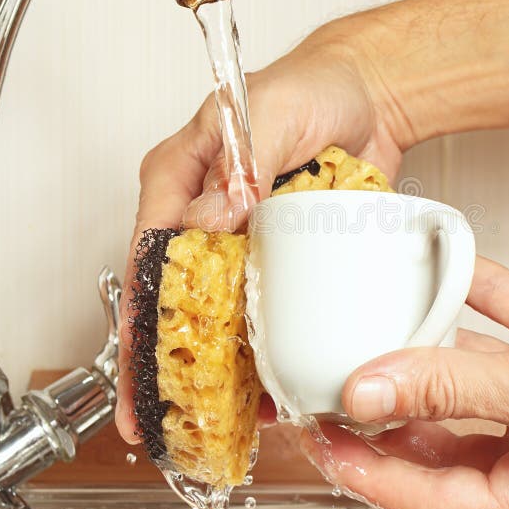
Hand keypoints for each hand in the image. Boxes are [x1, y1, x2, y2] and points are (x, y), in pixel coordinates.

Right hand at [116, 20, 406, 441]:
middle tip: (162, 419)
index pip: (147, 256)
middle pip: (173, 297)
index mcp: (179, 177)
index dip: (137, 318)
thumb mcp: (270, 111)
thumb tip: (210, 214)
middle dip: (165, 358)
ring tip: (210, 420)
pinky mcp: (282, 254)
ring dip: (214, 363)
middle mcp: (204, 213)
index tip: (136, 371)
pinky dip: (262, 344)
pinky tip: (266, 384)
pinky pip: (265, 306)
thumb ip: (241, 160)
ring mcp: (244, 240)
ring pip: (217, 311)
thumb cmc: (314, 88)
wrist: (372, 97)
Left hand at [300, 260, 508, 508]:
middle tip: (327, 381)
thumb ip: (451, 390)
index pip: (423, 491)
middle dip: (381, 407)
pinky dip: (470, 291)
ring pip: (460, 368)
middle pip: (433, 430)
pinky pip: (498, 313)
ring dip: (420, 344)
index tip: (318, 436)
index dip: (364, 467)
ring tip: (368, 325)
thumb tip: (371, 393)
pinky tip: (439, 271)